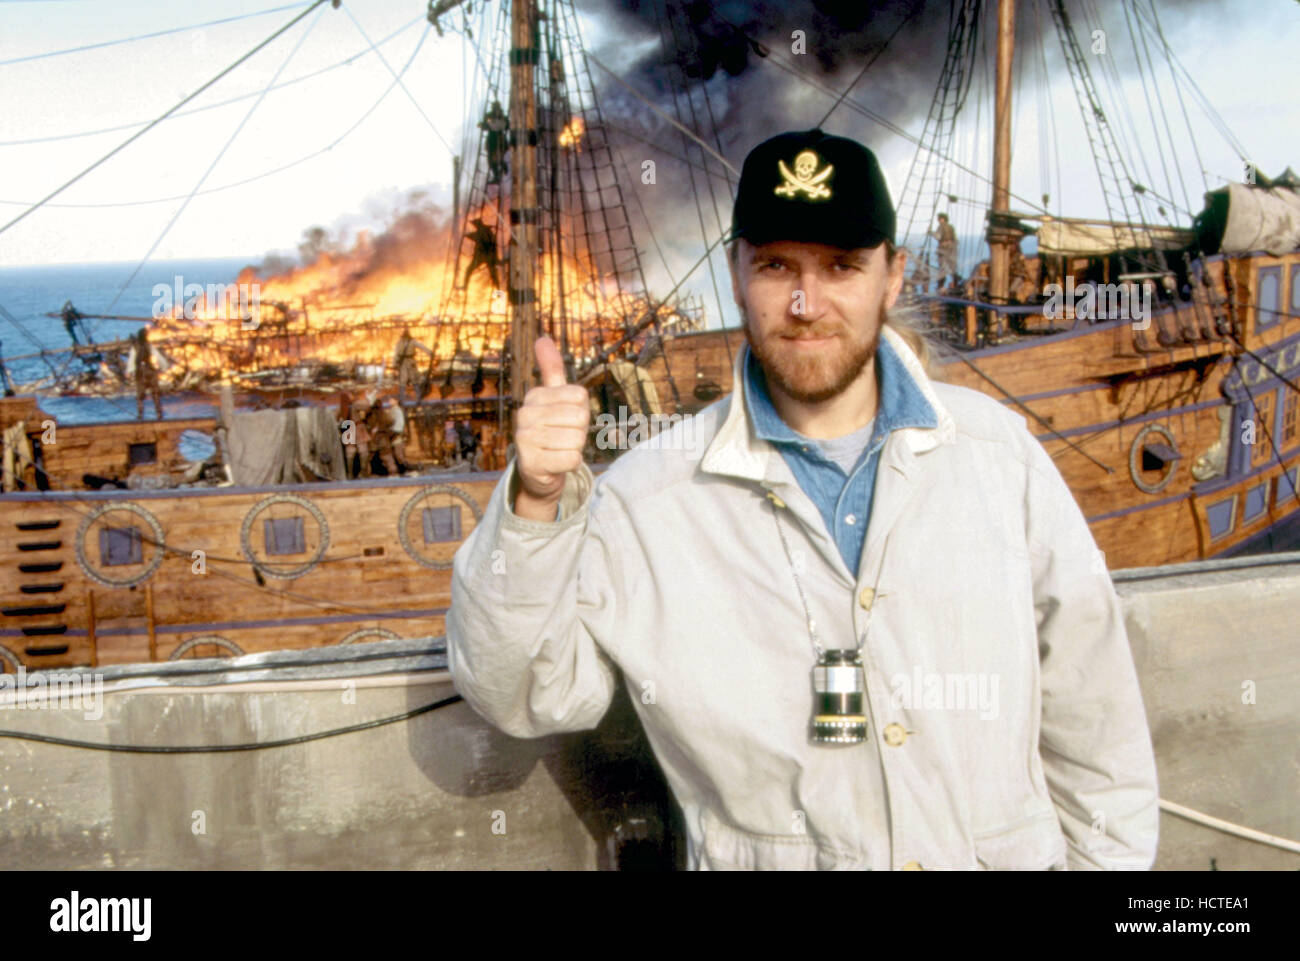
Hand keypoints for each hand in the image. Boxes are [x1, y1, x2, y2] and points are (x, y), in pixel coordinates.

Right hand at [513, 336, 588, 519]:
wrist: (538, 473)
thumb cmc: (552, 431)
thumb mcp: (554, 399)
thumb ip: (551, 370)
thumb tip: (542, 338)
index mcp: (534, 396)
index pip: (580, 396)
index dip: (581, 411)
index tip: (566, 421)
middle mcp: (524, 415)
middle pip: (580, 418)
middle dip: (579, 431)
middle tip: (563, 438)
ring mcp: (525, 439)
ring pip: (577, 440)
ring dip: (574, 449)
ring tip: (558, 451)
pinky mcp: (531, 463)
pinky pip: (572, 459)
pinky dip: (570, 465)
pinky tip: (556, 465)